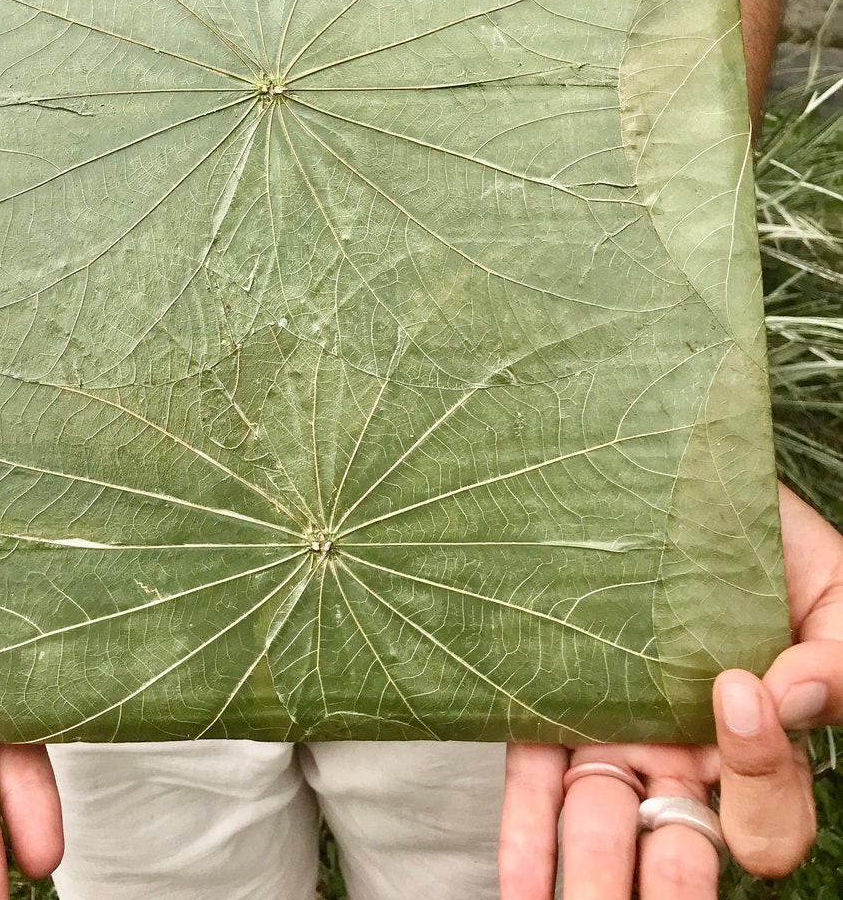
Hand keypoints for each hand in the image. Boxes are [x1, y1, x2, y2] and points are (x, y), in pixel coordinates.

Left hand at [499, 483, 842, 898]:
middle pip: (685, 853)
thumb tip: (788, 699)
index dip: (761, 772)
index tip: (739, 685)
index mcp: (758, 740)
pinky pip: (539, 781)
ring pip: (606, 832)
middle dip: (671, 890)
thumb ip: (834, 655)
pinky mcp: (555, 705)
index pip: (768, 813)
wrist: (684, 473)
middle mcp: (687, 754)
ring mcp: (619, 735)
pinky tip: (519, 886)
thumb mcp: (831, 590)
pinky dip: (526, 839)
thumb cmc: (765, 538)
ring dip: (590, 880)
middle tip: (662, 899)